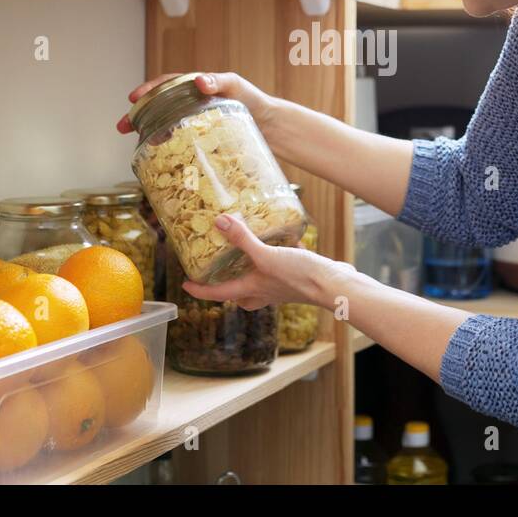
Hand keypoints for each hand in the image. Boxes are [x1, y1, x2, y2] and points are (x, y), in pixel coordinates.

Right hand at [117, 71, 277, 135]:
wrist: (270, 125)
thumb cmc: (253, 100)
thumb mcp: (236, 85)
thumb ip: (219, 81)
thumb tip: (200, 81)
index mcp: (194, 88)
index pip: (165, 86)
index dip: (147, 91)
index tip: (133, 99)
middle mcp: (189, 104)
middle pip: (158, 106)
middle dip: (138, 114)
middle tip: (122, 126)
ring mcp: (193, 123)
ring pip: (164, 124)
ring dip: (147, 131)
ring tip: (135, 141)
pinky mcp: (199, 140)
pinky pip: (178, 142)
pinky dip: (165, 146)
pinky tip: (157, 155)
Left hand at [179, 213, 344, 310]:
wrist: (332, 285)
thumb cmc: (297, 276)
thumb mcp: (266, 256)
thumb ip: (243, 240)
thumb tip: (220, 222)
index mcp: (251, 290)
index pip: (218, 294)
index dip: (199, 290)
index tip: (185, 284)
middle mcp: (263, 292)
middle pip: (239, 293)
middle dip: (227, 285)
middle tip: (217, 271)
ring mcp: (280, 286)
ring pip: (258, 282)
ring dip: (250, 270)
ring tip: (246, 252)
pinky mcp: (295, 277)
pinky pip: (279, 268)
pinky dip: (276, 256)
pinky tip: (282, 238)